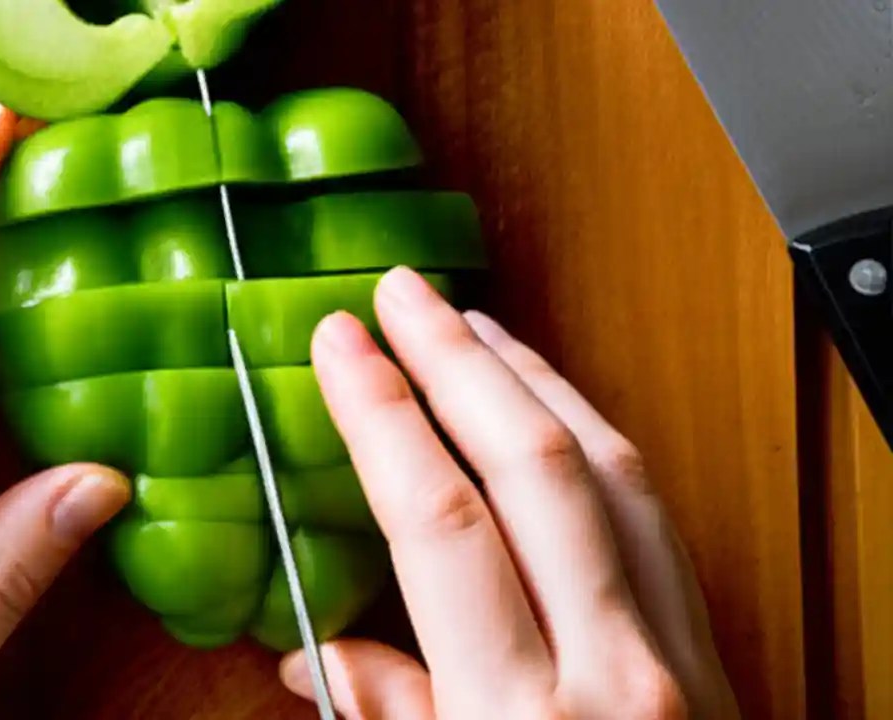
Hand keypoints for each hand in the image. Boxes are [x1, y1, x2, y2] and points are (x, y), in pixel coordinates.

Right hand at [283, 267, 738, 718]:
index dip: (381, 412)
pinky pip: (653, 513)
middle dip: (459, 358)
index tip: (342, 343)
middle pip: (534, 462)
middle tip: (404, 294)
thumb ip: (390, 717)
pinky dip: (595, 438)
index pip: (438, 518)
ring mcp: (677, 654)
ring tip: (474, 328)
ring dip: (533, 379)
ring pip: (611, 468)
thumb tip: (321, 661)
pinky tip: (556, 409)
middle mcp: (612, 669)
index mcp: (516, 715)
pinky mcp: (712, 653)